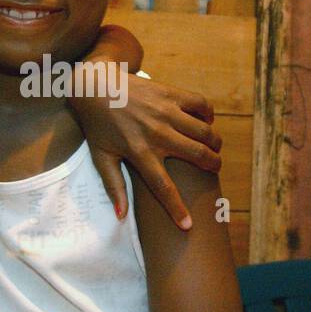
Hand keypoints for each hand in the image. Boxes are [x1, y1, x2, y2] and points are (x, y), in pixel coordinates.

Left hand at [70, 75, 221, 229]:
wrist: (95, 86)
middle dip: (213, 165)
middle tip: (215, 167)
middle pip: (198, 155)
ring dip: (215, 142)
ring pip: (204, 131)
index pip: (164, 188)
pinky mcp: (170, 93)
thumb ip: (114, 186)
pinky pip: (201, 104)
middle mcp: (156, 133)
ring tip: (213, 147)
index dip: (178, 209)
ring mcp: (165, 111)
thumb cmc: (98, 126)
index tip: (188, 226)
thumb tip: (121, 217)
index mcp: (139, 153)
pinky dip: (208, 114)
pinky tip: (205, 121)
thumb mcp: (101, 157)